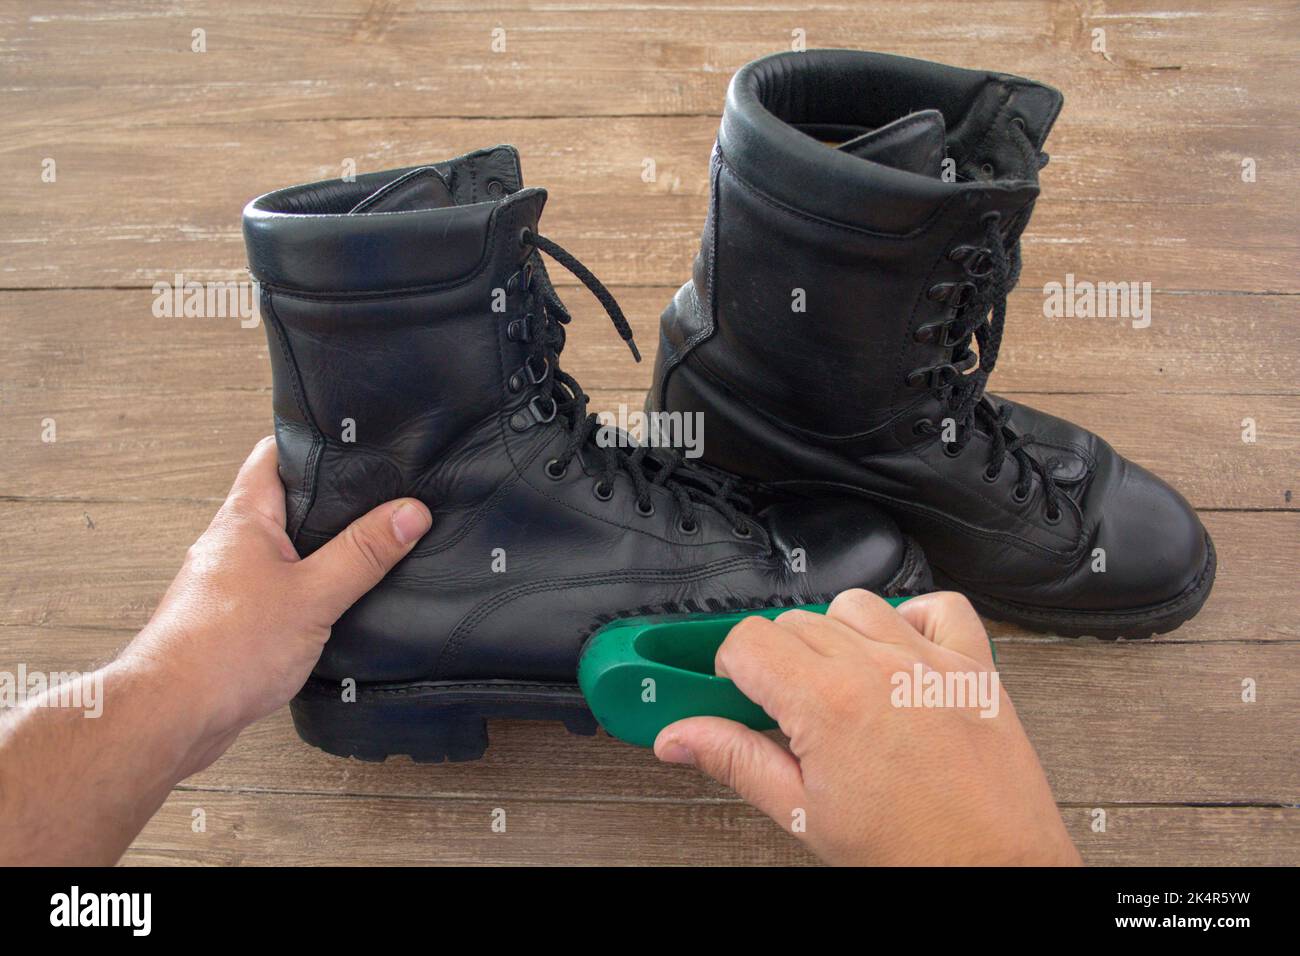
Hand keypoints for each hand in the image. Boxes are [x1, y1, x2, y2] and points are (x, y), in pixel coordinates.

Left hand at [120, 437, 431, 768]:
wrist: (172, 716)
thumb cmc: (222, 652)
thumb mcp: (313, 595)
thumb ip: (363, 553)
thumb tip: (408, 514)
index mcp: (244, 520)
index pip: (273, 456)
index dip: (312, 444)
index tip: (353, 443)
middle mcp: (229, 544)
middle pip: (282, 503)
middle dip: (330, 504)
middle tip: (375, 500)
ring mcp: (227, 583)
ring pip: (280, 551)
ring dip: (316, 554)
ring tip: (361, 554)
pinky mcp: (231, 621)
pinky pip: (274, 591)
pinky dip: (304, 592)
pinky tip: (330, 609)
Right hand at [654, 590, 1080, 865]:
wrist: (993, 873)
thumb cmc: (911, 855)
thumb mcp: (805, 814)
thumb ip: (736, 761)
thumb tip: (678, 737)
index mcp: (827, 705)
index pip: (748, 640)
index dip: (730, 666)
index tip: (735, 689)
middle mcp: (878, 669)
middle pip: (794, 621)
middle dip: (777, 659)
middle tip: (783, 707)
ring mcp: (929, 662)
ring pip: (855, 605)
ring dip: (836, 634)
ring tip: (838, 684)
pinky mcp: (973, 667)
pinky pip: (939, 607)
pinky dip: (915, 619)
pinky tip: (899, 655)